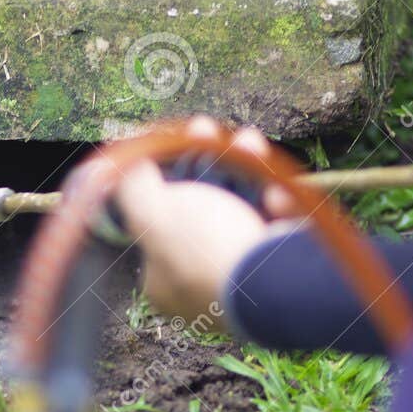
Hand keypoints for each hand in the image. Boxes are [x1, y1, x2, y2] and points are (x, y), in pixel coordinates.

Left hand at [112, 121, 294, 329]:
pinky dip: (276, 199)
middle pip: (200, 208)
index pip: (156, 223)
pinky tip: (277, 190)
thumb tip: (129, 168)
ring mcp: (245, 276)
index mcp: (165, 279)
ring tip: (248, 139)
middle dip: (204, 162)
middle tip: (207, 129)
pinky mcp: (283, 265)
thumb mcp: (153, 213)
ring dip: (243, 166)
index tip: (169, 144)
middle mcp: (203, 281)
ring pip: (240, 207)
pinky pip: (274, 223)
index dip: (162, 178)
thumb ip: (134, 189)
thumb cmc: (206, 250)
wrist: (277, 282)